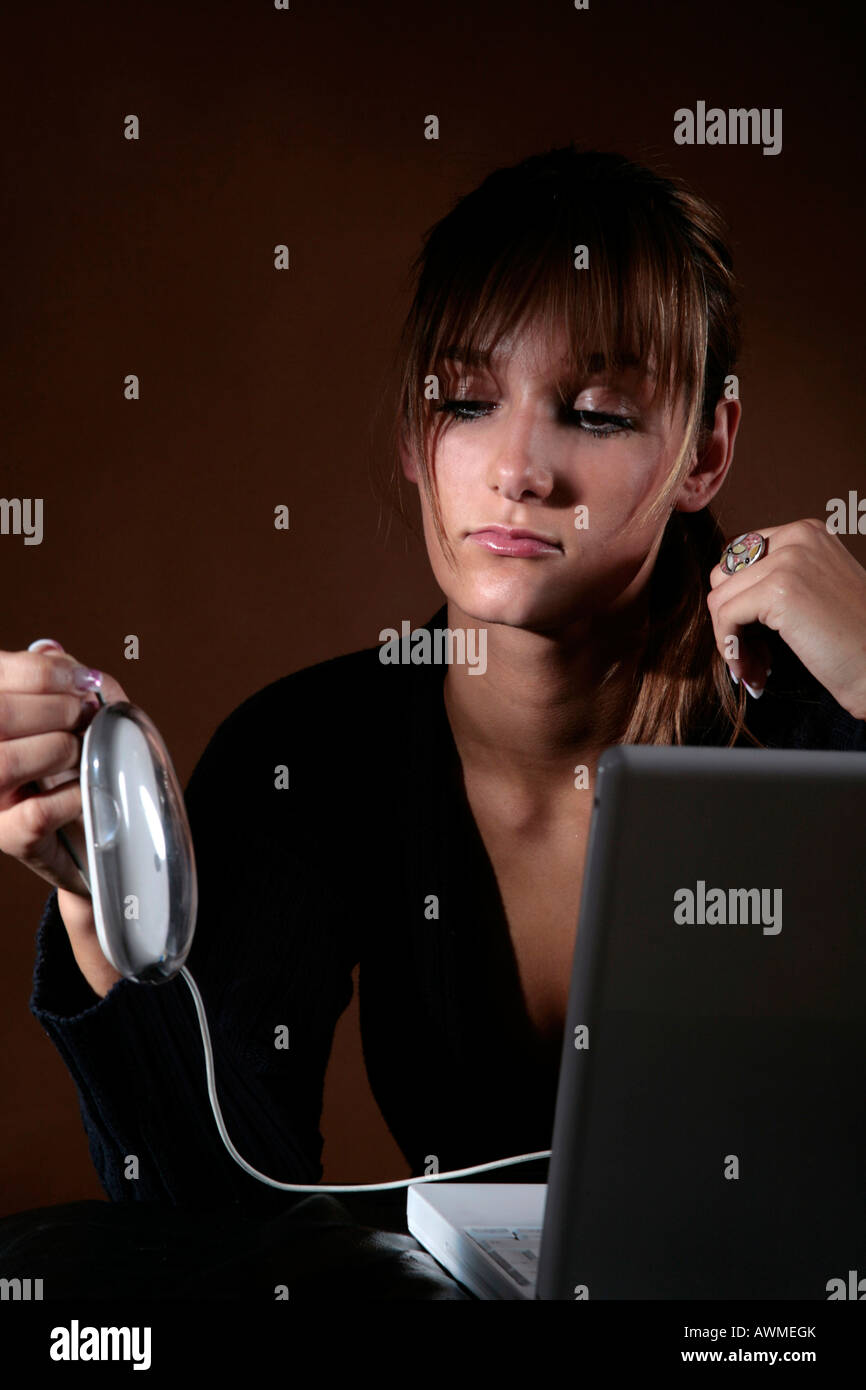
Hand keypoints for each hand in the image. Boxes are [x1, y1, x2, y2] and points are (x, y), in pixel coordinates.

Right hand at [0, 641, 130, 893]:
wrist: (91, 830)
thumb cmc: (76, 762)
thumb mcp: (73, 710)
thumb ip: (65, 679)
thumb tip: (59, 657)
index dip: (45, 672)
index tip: (82, 680)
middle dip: (58, 710)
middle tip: (85, 720)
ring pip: (5, 763)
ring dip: (59, 750)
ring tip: (80, 753)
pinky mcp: (6, 837)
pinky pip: (38, 813)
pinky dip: (74, 796)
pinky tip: (84, 791)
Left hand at [707, 518, 865, 720]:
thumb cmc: (854, 639)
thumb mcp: (817, 589)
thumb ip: (777, 578)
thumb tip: (722, 593)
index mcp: (807, 532)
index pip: (737, 558)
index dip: (736, 601)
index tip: (750, 637)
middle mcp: (798, 536)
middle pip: (723, 576)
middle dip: (729, 620)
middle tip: (751, 657)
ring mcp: (788, 560)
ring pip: (720, 599)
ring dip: (729, 641)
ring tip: (752, 669)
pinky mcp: (777, 590)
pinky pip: (725, 617)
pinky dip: (731, 649)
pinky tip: (750, 671)